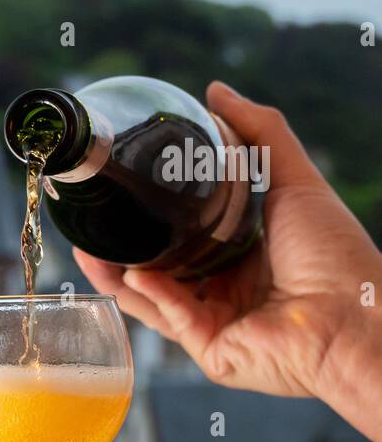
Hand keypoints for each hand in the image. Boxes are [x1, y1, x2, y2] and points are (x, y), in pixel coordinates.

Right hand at [74, 82, 381, 410]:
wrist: (357, 317)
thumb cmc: (339, 256)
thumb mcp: (296, 181)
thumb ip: (259, 133)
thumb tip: (216, 90)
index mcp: (240, 255)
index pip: (180, 235)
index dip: (147, 217)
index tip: (116, 192)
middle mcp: (223, 291)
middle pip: (155, 268)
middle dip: (117, 249)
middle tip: (87, 221)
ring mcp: (213, 323)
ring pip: (149, 298)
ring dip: (115, 275)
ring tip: (86, 248)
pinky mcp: (210, 351)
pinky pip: (170, 319)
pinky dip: (150, 295)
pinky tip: (133, 273)